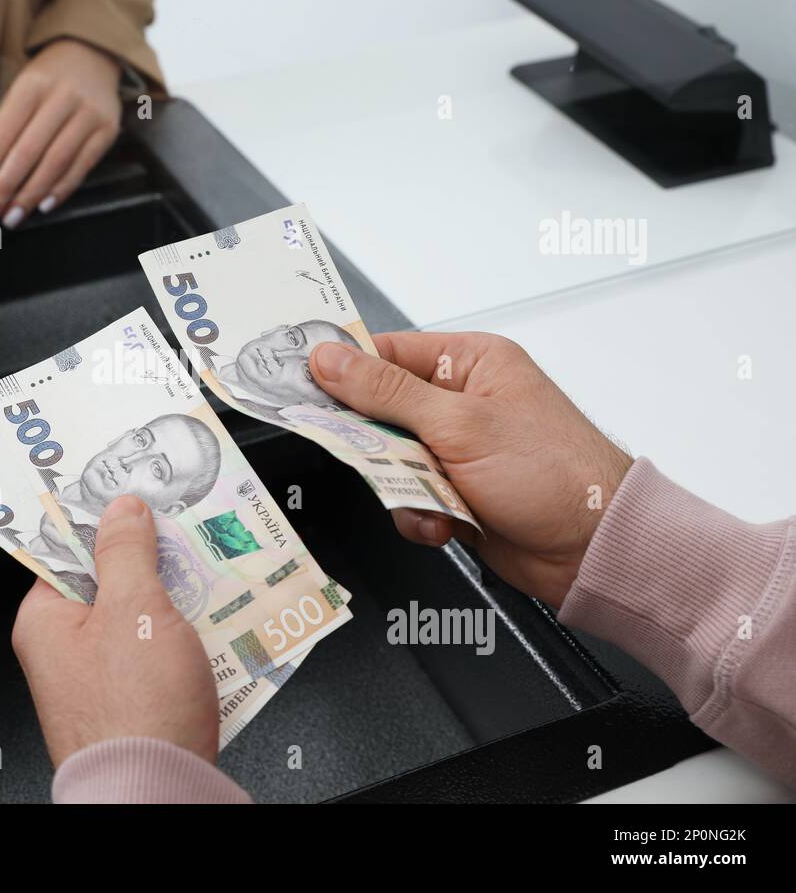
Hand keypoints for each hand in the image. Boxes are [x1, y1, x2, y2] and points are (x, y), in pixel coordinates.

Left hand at [0, 39, 121, 229]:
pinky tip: (44, 205)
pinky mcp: (106, 130)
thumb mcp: (16, 98)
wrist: (92, 55)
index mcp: (31, 86)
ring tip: (12, 216)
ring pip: (55, 162)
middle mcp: (61, 98)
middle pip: (27, 151)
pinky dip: (61, 189)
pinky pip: (81, 167)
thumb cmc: (49, 81)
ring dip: (30, 195)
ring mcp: (87, 114)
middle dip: (4, 188)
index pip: (1, 134)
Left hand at [11, 495, 217, 767]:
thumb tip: (121, 509)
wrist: (157, 791)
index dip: (105, 522)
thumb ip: (126, 550)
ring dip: (176, 604)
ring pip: (140, 620)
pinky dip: (184, 643)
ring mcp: (99, 680)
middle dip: (152, 564)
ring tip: (209, 589)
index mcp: (44, 621)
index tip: (137, 501)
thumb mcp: (135, 607)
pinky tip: (214, 636)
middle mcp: (64, 652)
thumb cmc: (135, 712)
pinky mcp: (133, 704)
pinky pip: (158, 656)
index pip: (68, 551)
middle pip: (110, 582)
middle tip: (186, 544)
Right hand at [309, 332, 632, 606]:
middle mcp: (463, 402)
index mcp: (471, 363)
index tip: (309, 390)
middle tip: (384, 460)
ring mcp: (459, 449)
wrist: (595, 551)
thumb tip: (331, 360)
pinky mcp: (457, 491)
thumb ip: (386, 392)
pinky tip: (449, 522)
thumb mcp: (459, 424)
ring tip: (436, 498)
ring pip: (388, 462)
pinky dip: (420, 515)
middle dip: (379, 447)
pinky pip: (408, 498)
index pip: (386, 353)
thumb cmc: (557, 475)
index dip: (346, 373)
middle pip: (379, 413)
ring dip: (403, 488)